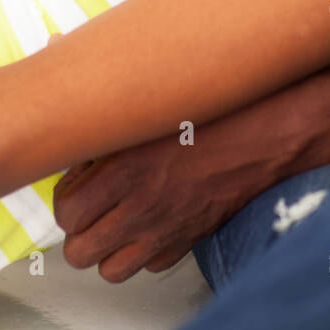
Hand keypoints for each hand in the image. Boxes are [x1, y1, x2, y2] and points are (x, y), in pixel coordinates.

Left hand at [53, 97, 304, 282]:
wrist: (267, 133)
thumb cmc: (214, 109)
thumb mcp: (152, 94)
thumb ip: (103, 92)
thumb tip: (61, 59)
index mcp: (123, 170)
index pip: (65, 210)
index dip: (66, 197)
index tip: (77, 183)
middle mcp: (140, 208)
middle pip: (80, 250)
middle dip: (79, 230)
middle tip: (90, 206)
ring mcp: (165, 231)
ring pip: (111, 270)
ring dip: (108, 249)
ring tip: (115, 223)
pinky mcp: (189, 241)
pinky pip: (151, 266)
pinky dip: (146, 251)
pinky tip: (151, 223)